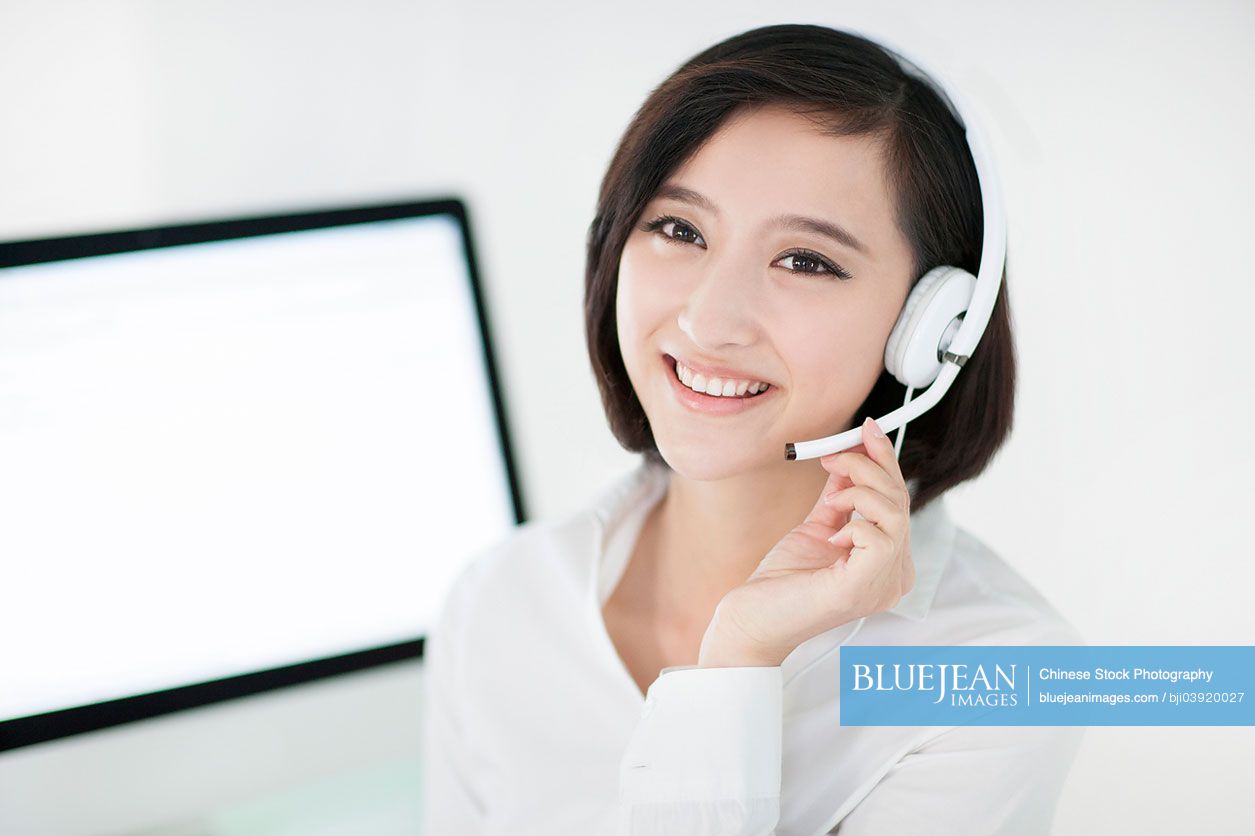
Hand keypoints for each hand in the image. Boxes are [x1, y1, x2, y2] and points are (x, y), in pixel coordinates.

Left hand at [697, 416, 915, 667]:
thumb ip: (839, 495)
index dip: (886, 462)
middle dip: (868, 466)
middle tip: (833, 454)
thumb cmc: (781, 583)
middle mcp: (895, 578)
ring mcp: (884, 586)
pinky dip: (852, 523)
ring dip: (857, 489)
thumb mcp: (818, 526)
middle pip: (901, 502)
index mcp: (888, 564)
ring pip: (895, 513)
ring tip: (828, 499)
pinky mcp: (864, 589)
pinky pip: (879, 536)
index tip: (866, 429)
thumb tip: (849, 455)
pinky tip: (830, 537)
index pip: (900, 502)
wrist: (751, 621)